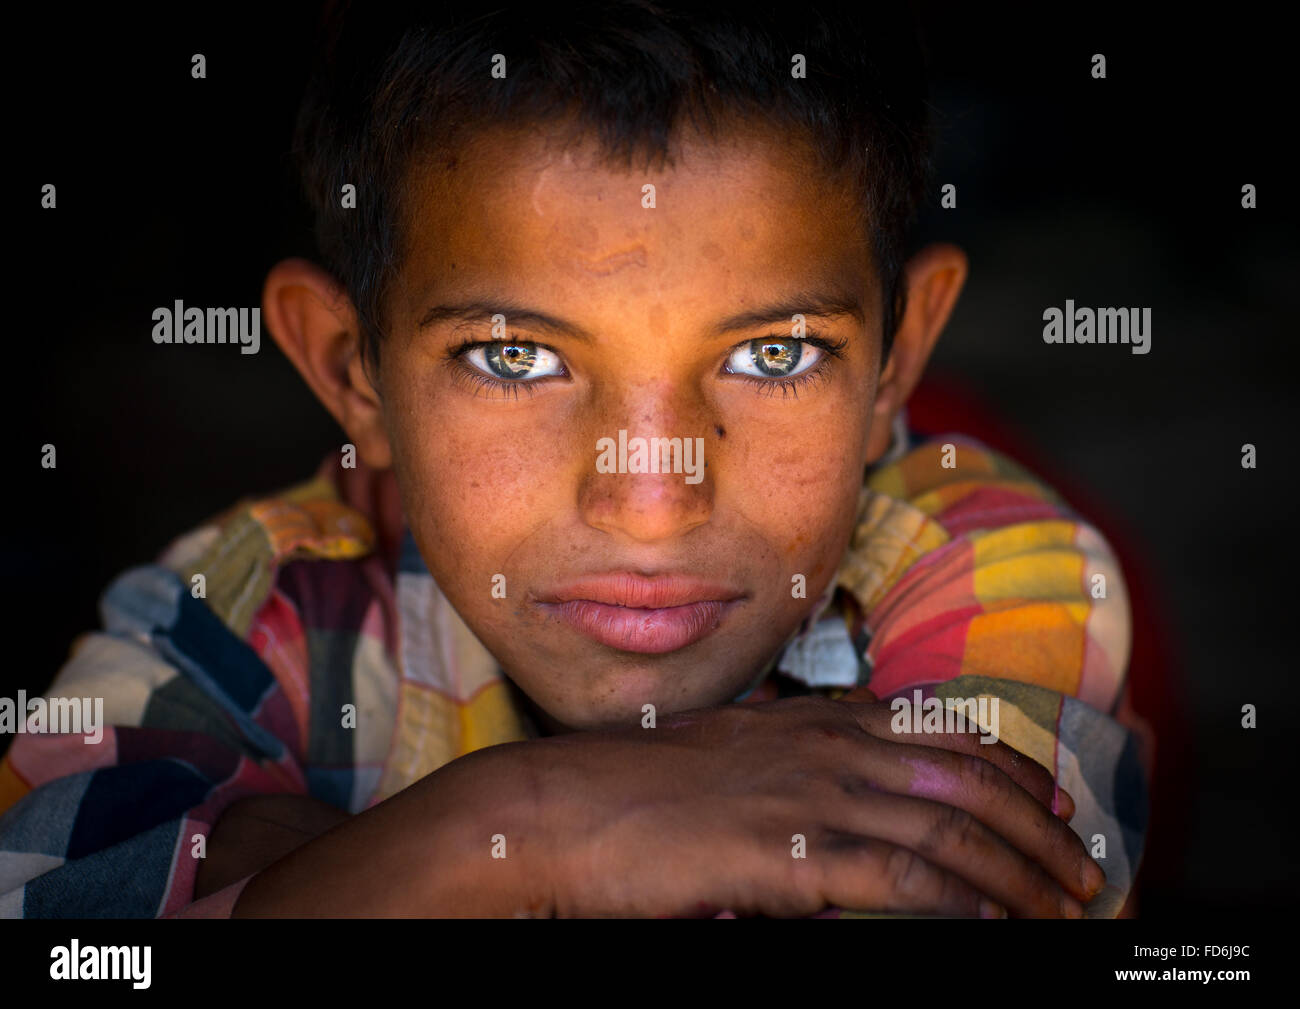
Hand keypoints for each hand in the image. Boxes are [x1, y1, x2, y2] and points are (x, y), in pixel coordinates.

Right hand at [477, 692, 1103, 916]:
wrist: (562, 809)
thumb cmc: (637, 790)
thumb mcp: (731, 758)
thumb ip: (794, 769)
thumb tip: (841, 807)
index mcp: (815, 718)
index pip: (944, 728)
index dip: (1011, 765)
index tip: (1050, 803)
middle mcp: (829, 745)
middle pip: (969, 778)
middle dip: (1039, 826)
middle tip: (1083, 869)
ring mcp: (812, 793)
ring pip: (951, 830)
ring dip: (1020, 874)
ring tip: (1062, 907)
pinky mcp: (790, 852)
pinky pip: (903, 879)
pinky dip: (962, 902)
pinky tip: (992, 923)